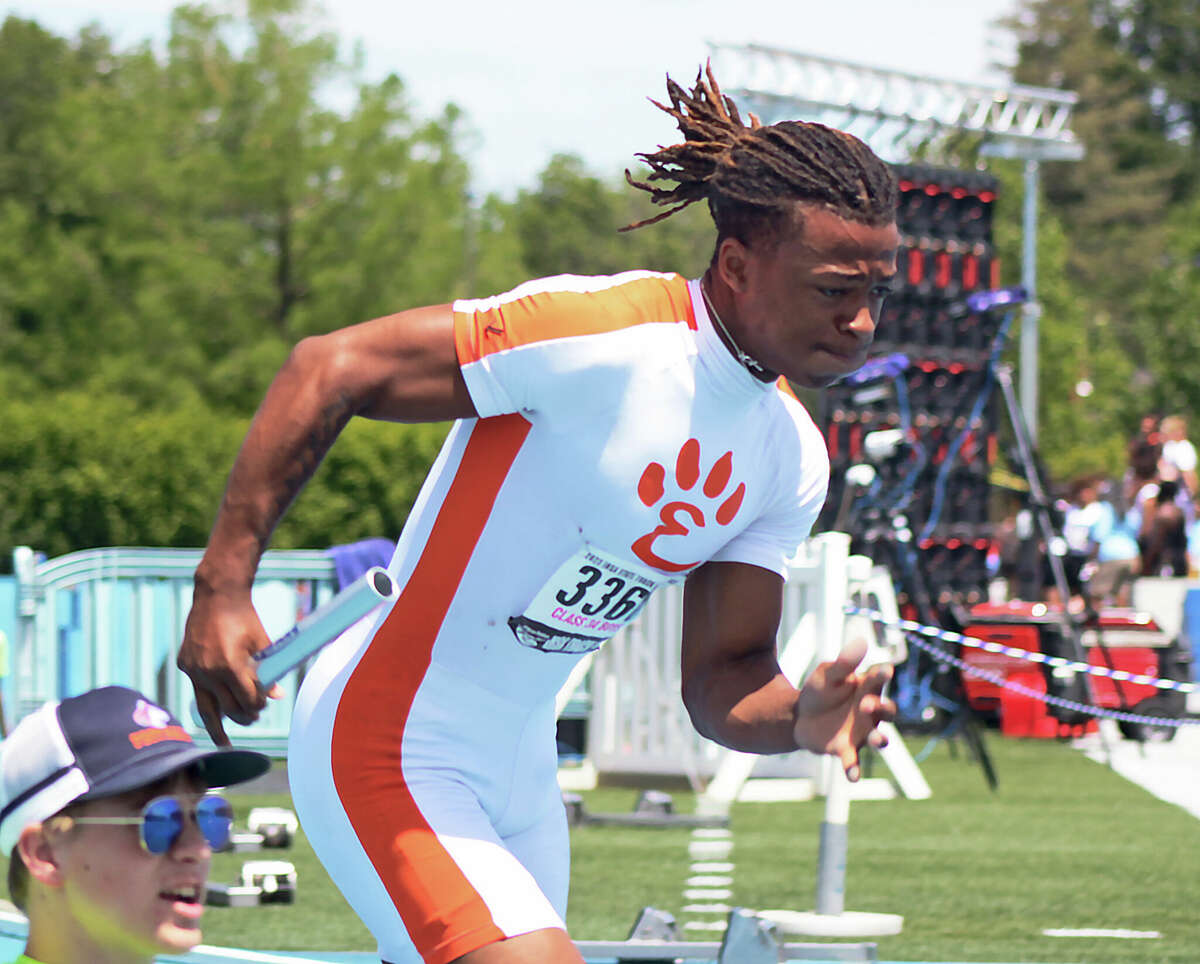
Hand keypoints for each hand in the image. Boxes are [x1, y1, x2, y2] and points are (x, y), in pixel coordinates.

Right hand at [177, 587, 281, 745]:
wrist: (217, 596)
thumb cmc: (244, 618)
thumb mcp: (262, 643)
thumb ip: (268, 672)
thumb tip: (277, 695)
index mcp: (230, 666)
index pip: (246, 700)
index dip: (256, 706)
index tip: (263, 707)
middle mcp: (208, 671)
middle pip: (226, 708)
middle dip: (242, 716)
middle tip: (252, 719)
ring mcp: (193, 669)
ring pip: (205, 706)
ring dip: (216, 726)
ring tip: (223, 742)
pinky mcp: (185, 663)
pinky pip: (197, 688)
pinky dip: (208, 698)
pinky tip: (214, 709)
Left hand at [792, 637, 895, 780]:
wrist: (798, 715)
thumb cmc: (819, 690)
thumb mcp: (826, 674)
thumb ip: (843, 662)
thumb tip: (861, 641)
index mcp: (867, 688)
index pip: (879, 680)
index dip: (883, 675)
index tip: (885, 670)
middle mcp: (870, 712)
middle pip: (887, 711)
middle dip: (882, 708)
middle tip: (868, 704)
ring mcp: (861, 732)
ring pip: (878, 738)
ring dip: (879, 740)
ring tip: (877, 740)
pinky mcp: (847, 750)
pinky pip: (854, 761)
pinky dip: (854, 768)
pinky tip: (852, 776)